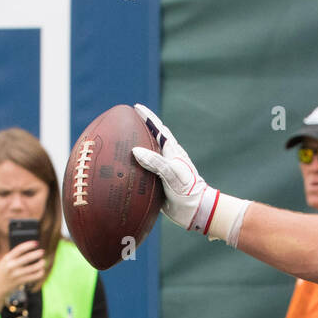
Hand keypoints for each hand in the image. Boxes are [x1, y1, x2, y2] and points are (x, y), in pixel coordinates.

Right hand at [0, 241, 45, 302]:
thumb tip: (30, 248)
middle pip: (27, 258)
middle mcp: (11, 266)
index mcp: (7, 258)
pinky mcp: (21, 282)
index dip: (29, 245)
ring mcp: (16, 274)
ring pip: (33, 268)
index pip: (19, 249)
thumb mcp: (6, 261)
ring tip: (43, 261)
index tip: (36, 243)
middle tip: (42, 251)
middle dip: (36, 254)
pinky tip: (41, 270)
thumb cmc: (5, 271)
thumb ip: (15, 255)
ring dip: (40, 264)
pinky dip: (40, 273)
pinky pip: (34, 277)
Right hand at [132, 104, 220, 233]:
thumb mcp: (172, 174)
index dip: (148, 117)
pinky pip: (143, 171)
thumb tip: (136, 150)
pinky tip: (124, 168)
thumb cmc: (188, 191)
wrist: (196, 211)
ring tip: (122, 141)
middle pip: (151, 140)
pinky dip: (134, 167)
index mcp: (172, 152)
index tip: (136, 107)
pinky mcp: (158, 183)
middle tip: (126, 120)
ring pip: (147, 155)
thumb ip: (155, 162)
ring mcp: (162, 171)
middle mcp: (167, 159)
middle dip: (140, 129)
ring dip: (136, 147)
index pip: (158, 129)